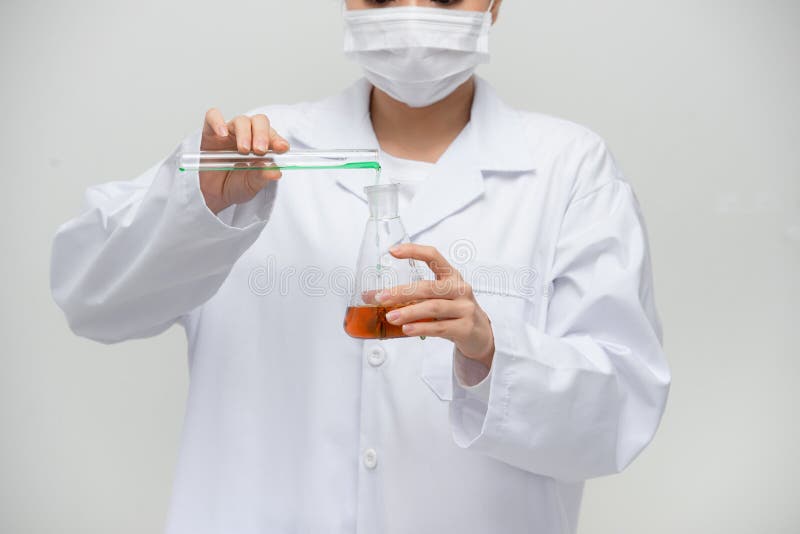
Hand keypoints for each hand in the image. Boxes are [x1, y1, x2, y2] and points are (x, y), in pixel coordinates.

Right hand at [199, 108, 289, 213]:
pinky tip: (221, 133)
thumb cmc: (237, 186)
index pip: (274, 136)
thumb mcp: (252, 184)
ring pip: (241, 120)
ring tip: (243, 150)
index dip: (278, 140)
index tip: (281, 148)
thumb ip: (263, 177)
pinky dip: (218, 122)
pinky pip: (212, 117)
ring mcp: (230, 132)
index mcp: (263, 146)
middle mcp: (249, 135)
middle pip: (259, 122)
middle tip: (260, 150)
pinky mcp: (211, 132)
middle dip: (262, 134)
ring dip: (244, 133)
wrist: (216, 194)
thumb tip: (276, 172)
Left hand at [375, 244, 494, 368]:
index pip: (433, 256)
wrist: (479, 334)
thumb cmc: (452, 312)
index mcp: (451, 276)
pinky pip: (440, 327)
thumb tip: (371, 297)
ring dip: (409, 312)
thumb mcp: (436, 298)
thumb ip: (410, 296)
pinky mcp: (465, 327)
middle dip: (403, 291)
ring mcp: (465, 308)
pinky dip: (421, 327)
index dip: (414, 251)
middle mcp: (460, 288)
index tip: (392, 251)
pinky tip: (407, 329)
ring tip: (390, 317)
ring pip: (433, 307)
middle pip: (428, 286)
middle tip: (381, 297)